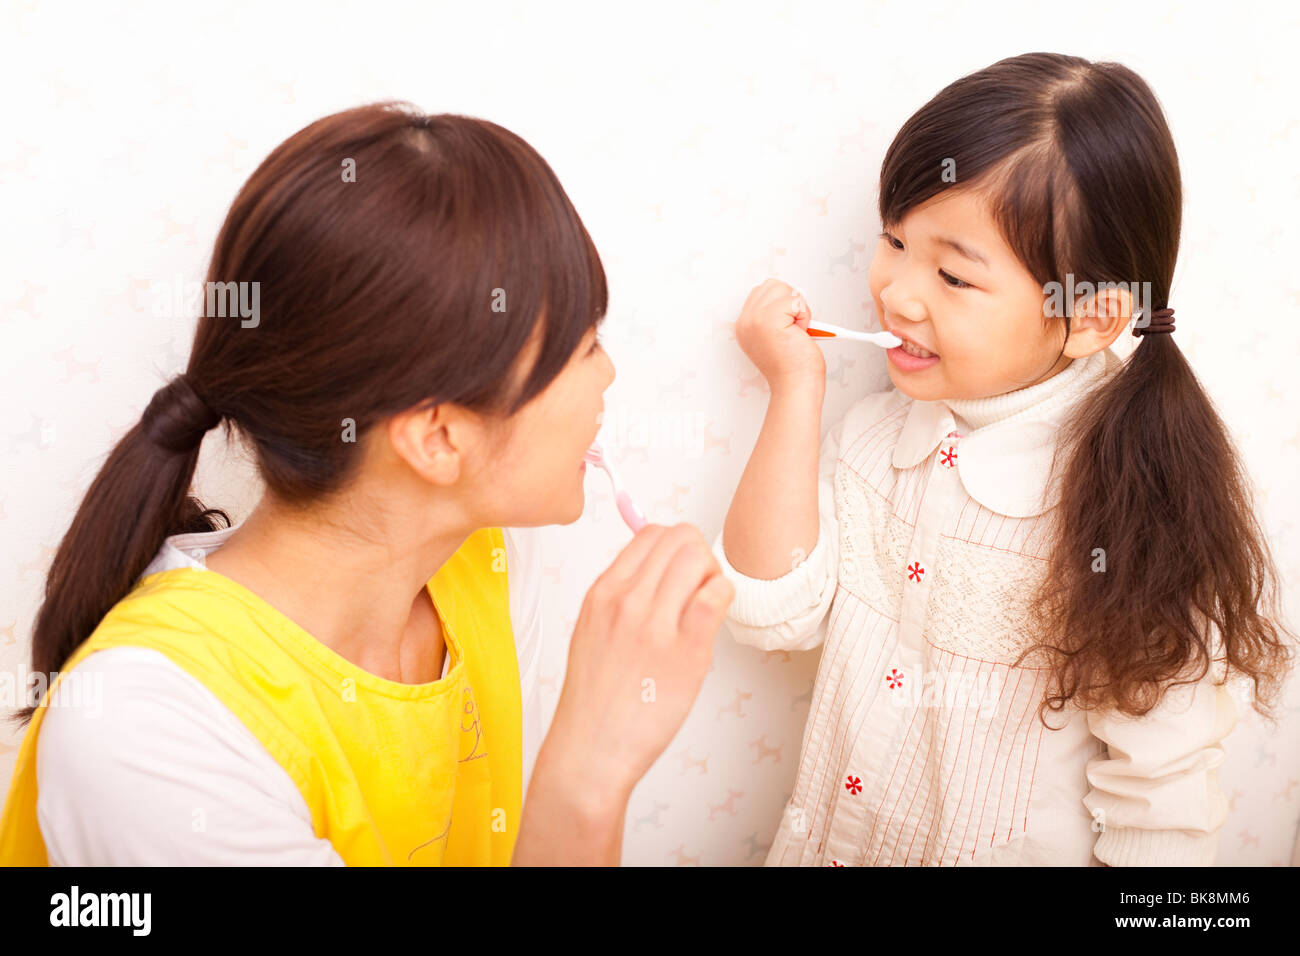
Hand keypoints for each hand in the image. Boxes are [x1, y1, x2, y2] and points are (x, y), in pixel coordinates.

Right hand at [547, 524, 734, 804]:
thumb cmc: (596, 699)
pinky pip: (717, 594)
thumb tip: (660, 569)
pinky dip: (723, 598)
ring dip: (712, 576)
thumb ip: (623, 596)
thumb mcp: (593, 630)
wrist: (591, 750)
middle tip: (698, 590)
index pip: (651, 534)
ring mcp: (656, 624)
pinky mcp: (686, 651)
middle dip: (699, 557)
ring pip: (700, 559)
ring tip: (703, 610)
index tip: (680, 574)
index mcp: (603, 592)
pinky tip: (711, 625)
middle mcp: (627, 600)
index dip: (676, 548)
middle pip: (681, 539)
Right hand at [734, 278, 825, 391]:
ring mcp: (755, 320)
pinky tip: (798, 334)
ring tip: (795, 332)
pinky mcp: (768, 320)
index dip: (783, 303)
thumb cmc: (793, 367)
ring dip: (798, 310)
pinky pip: (795, 300)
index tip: (787, 325)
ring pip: (785, 290)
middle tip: (792, 329)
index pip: (763, 292)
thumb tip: (789, 295)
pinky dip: (804, 315)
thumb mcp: (776, 335)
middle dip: (791, 303)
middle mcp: (746, 322)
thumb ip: (775, 315)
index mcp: (745, 326)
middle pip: (773, 285)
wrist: (796, 387)